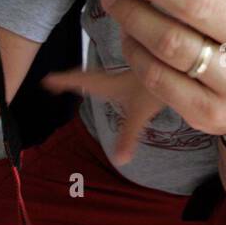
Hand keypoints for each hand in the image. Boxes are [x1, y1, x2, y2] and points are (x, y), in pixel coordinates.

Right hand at [42, 68, 165, 165]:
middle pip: (88, 76)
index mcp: (110, 84)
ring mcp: (128, 70)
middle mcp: (116, 75)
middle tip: (54, 81)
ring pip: (100, 73)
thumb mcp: (140, 114)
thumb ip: (128, 137)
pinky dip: (104, 75)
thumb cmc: (155, 88)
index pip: (82, 81)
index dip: (64, 81)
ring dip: (87, 74)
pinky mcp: (139, 67)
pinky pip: (114, 71)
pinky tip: (110, 79)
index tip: (47, 80)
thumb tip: (119, 160)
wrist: (178, 64)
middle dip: (72, 79)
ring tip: (76, 79)